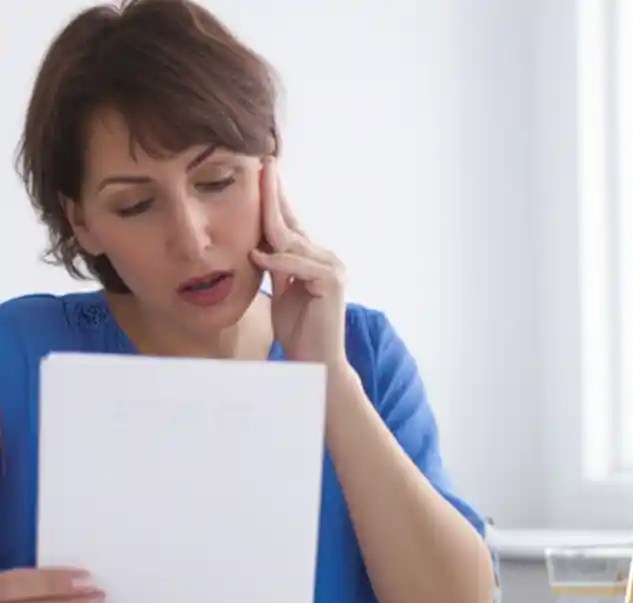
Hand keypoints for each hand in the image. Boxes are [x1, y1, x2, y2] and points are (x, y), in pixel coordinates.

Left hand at [250, 157, 348, 368]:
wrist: (316, 361)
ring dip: (270, 224)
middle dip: (275, 195)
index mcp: (312, 259)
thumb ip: (275, 266)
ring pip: (294, 242)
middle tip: (264, 166)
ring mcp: (332, 269)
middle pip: (293, 224)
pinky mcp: (332, 283)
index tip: (264, 172)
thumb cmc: (298, 329)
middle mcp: (326, 258)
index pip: (290, 224)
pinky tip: (259, 254)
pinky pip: (300, 266)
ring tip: (255, 197)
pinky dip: (279, 261)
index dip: (275, 199)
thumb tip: (258, 244)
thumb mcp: (281, 290)